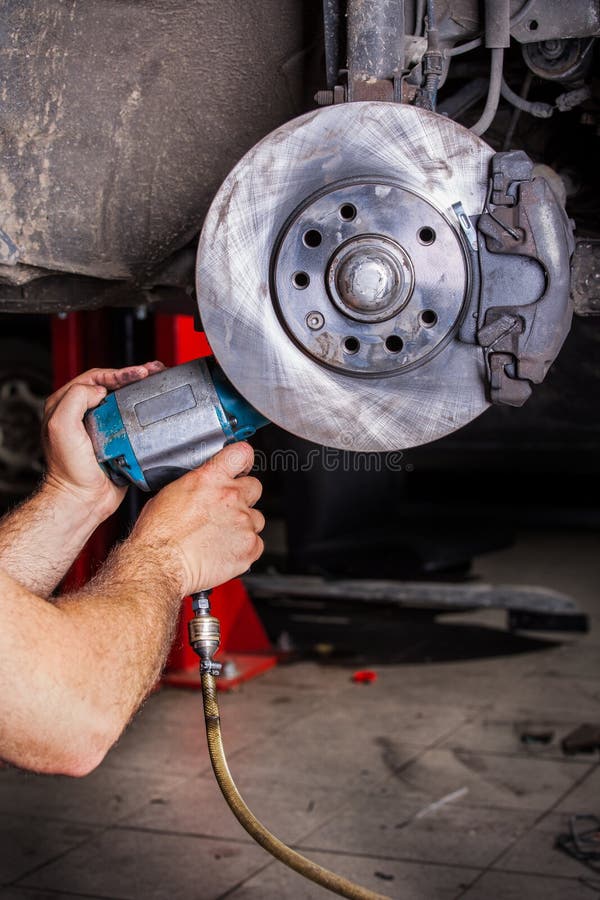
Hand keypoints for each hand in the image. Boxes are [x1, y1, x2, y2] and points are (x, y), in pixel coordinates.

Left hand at [43, 362, 165, 521]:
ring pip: (123, 402)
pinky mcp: (114, 441)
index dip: (119, 372)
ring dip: (140, 392)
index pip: (95, 377)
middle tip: (153, 371)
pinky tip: (153, 410)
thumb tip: (100, 390)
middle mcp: (81, 414)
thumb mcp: (61, 426)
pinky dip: (143, 414)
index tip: (138, 373)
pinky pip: (131, 422)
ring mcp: (99, 428)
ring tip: (158, 383)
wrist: (82, 500)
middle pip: (111, 386)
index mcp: (64, 405)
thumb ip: (75, 398)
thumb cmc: (68, 469)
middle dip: (134, 376)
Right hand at [129, 442, 263, 594]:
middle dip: (244, 497)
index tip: (243, 467)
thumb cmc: (158, 533)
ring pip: (256, 518)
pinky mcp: (249, 547)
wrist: (159, 563)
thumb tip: (202, 487)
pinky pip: (257, 544)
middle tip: (227, 510)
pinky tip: (226, 551)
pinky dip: (245, 548)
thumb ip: (197, 484)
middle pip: (254, 487)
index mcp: (210, 478)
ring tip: (221, 536)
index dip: (244, 460)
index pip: (241, 454)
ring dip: (243, 525)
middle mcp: (231, 496)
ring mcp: (243, 522)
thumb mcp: (170, 492)